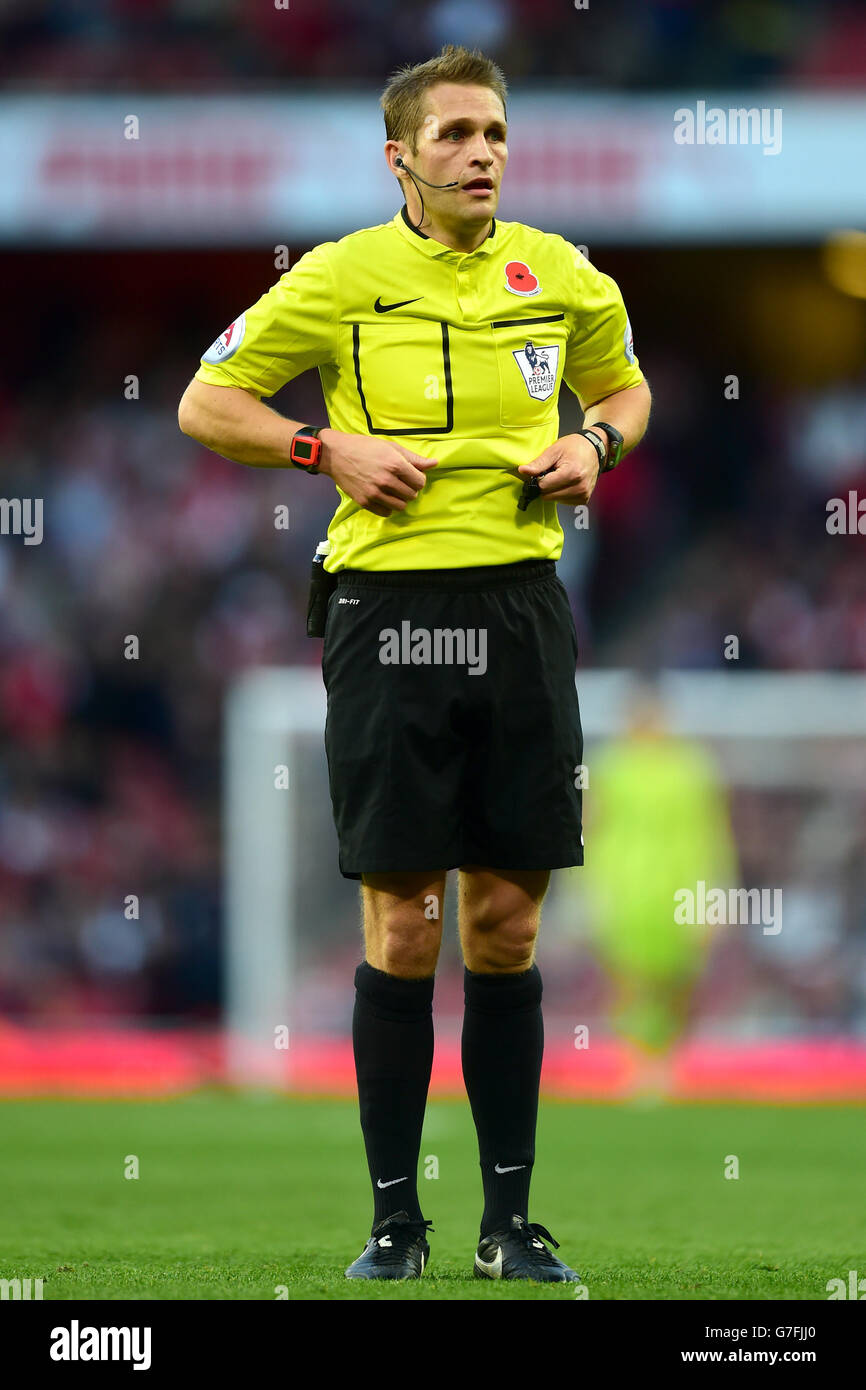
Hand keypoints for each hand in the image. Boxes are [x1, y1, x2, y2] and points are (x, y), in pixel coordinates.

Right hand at [319, 430, 437, 517]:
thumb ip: (414, 458)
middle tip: (400, 482)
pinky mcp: (365, 502)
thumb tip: (435, 463)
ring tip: (393, 490)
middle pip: (412, 495)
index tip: (410, 475)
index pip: (420, 482)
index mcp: (395, 464)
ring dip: (400, 499)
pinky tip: (383, 497)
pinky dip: (388, 507)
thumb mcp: (390, 447)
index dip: (418, 479)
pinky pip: (386, 512)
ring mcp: (375, 493)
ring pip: (401, 506)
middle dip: (409, 489)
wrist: (336, 454)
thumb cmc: (364, 447)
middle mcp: (386, 480)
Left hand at [518, 433, 601, 505]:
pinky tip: (566, 482)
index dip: (538, 479)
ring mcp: (583, 495)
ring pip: (554, 500)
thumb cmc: (575, 447)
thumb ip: (538, 463)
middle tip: (552, 472)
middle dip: (546, 485)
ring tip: (561, 476)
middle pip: (548, 495)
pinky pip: (563, 501)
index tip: (541, 472)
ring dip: (553, 490)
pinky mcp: (583, 499)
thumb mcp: (554, 450)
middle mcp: (579, 487)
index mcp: (572, 473)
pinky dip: (561, 493)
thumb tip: (522, 471)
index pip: (543, 486)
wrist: (595, 448)